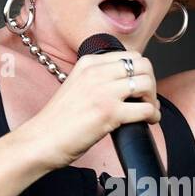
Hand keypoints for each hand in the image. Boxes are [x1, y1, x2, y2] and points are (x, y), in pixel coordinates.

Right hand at [19, 50, 160, 170]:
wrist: (41, 139)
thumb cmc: (58, 120)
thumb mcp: (76, 85)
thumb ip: (97, 79)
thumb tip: (124, 83)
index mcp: (89, 63)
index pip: (130, 55)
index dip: (141, 71)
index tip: (140, 86)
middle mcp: (96, 73)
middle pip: (143, 65)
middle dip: (151, 82)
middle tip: (147, 98)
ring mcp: (103, 92)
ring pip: (147, 83)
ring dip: (153, 98)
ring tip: (148, 110)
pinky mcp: (109, 113)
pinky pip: (146, 108)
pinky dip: (153, 115)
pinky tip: (149, 121)